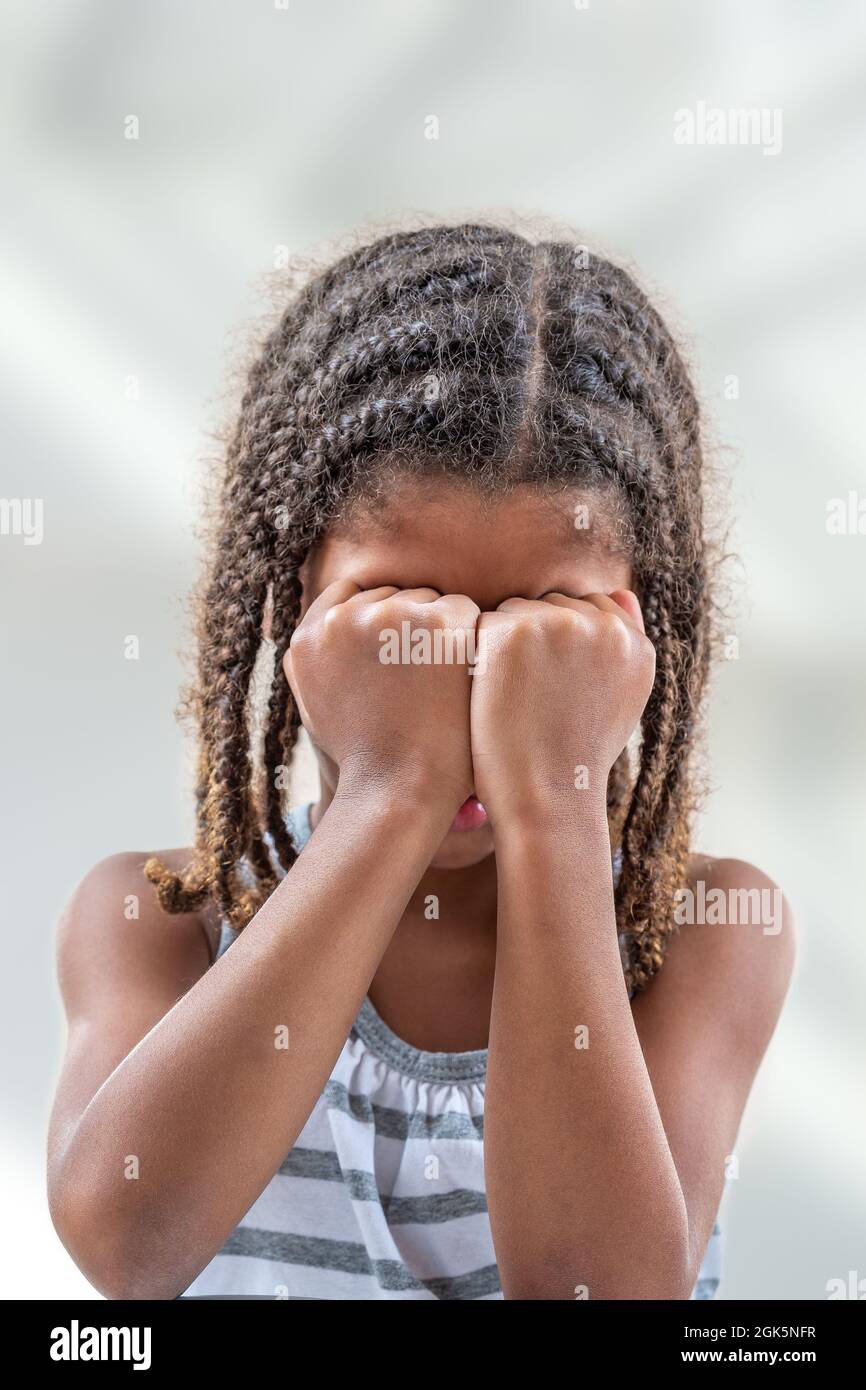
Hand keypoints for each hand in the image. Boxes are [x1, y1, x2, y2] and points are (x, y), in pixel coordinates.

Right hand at [285, 580, 478, 811]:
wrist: (401, 790)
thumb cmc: (369, 760)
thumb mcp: (319, 703)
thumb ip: (324, 655)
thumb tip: (341, 618)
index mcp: (308, 637)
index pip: (350, 594)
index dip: (379, 623)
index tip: (396, 656)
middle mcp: (343, 618)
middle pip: (394, 596)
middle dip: (410, 629)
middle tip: (421, 684)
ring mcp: (389, 615)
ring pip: (428, 601)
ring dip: (440, 633)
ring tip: (442, 688)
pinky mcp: (437, 621)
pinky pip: (463, 611)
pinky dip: (471, 641)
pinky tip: (465, 681)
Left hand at [470, 590, 654, 825]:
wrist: (545, 797)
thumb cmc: (572, 757)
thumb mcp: (618, 700)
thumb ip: (623, 645)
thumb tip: (622, 591)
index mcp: (634, 644)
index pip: (589, 610)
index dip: (561, 646)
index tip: (550, 683)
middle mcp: (605, 627)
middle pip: (553, 604)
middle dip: (536, 638)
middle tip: (528, 694)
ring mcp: (562, 624)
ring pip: (519, 610)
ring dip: (506, 642)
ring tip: (510, 696)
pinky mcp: (517, 629)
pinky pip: (486, 622)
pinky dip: (479, 654)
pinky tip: (487, 693)